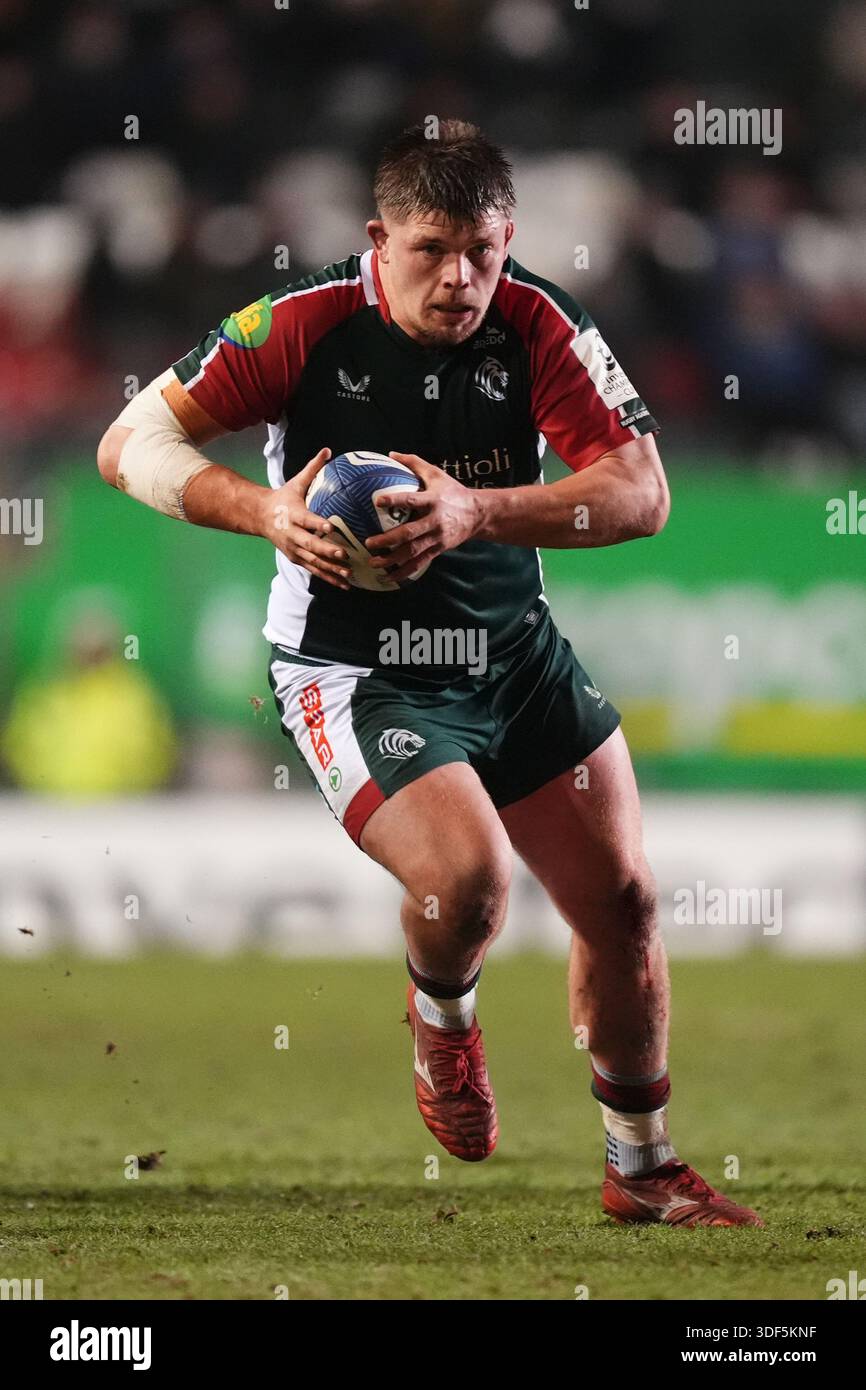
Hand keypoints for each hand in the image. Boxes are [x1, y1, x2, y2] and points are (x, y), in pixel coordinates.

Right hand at [256, 448, 351, 589]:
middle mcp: (293, 535)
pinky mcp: (296, 558)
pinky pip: (314, 570)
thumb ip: (312, 468)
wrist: (259, 516)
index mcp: (293, 515)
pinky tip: (344, 583)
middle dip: (327, 551)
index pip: (306, 520)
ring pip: (313, 562)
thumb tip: (327, 450)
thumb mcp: (295, 483)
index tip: (329, 526)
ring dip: (331, 569)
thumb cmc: (283, 498)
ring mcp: (294, 549)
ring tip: (348, 574)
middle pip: (311, 545)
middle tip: (344, 554)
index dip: (317, 524)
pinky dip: (329, 577)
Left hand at [366, 452, 482, 582]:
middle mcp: (435, 521)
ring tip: (373, 563)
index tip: (378, 501)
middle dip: (388, 540)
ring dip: (392, 559)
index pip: (412, 500)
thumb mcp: (436, 474)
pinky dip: (405, 572)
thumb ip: (414, 463)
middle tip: (368, 543)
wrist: (478, 514)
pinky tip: (389, 577)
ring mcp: (437, 538)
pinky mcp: (439, 549)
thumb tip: (391, 454)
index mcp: (433, 500)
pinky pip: (420, 563)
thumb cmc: (453, 491)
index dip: (396, 500)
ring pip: (413, 552)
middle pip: (409, 533)